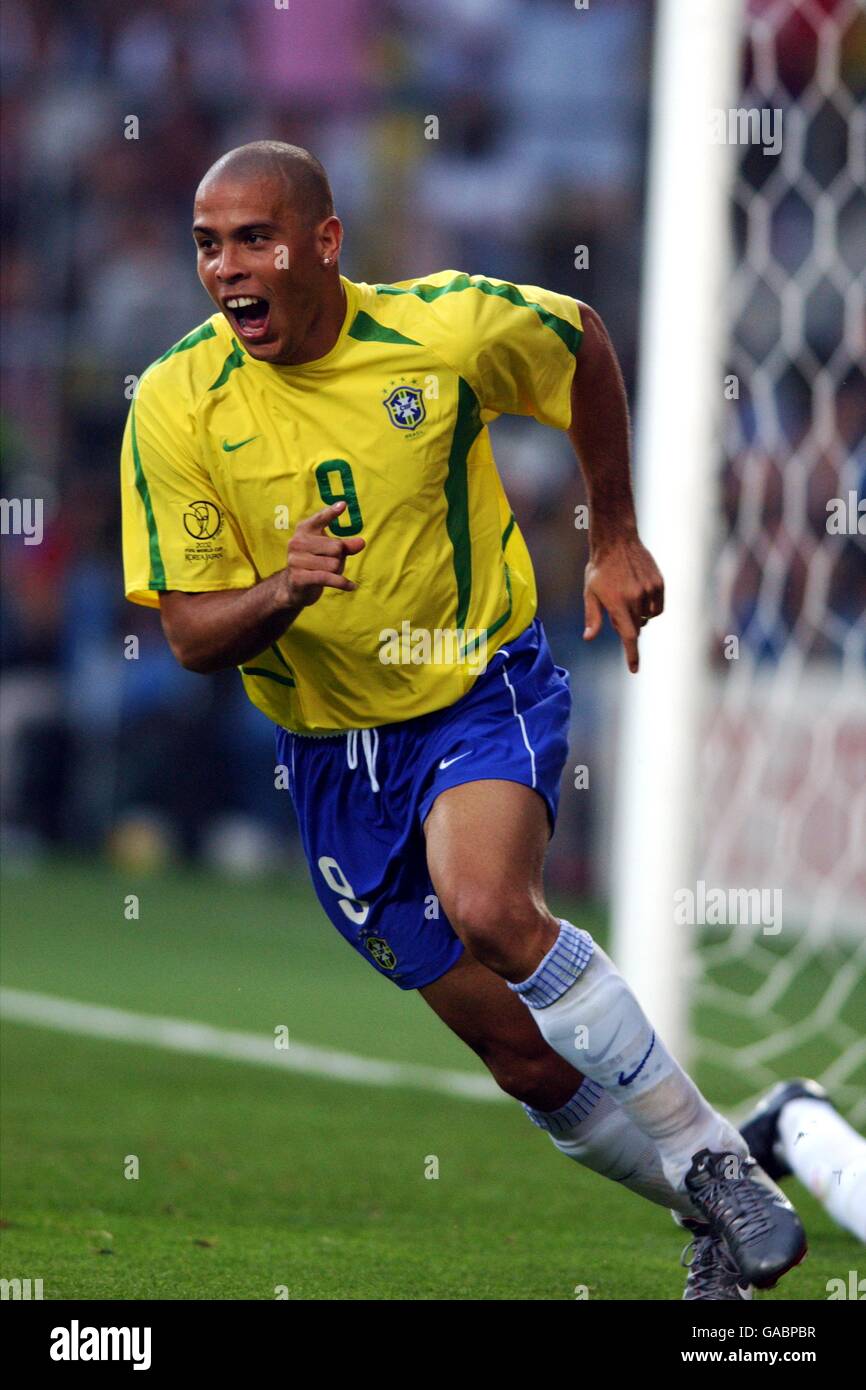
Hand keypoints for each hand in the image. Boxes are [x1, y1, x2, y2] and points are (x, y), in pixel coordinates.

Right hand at [284, 500, 365, 610]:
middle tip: (332, 563)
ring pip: (333, 564)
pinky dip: (343, 583)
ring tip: (329, 574)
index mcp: (304, 529)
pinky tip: (352, 586)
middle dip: (340, 558)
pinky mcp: (299, 578)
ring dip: (337, 571)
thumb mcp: (332, 551)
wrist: (295, 587)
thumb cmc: (316, 563)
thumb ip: (346, 545)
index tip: (343, 505)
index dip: (331, 513)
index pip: (320, 519)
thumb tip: (361, 542)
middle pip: (336, 547)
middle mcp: (297, 542)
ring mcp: (295, 560)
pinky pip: (329, 578)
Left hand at [583, 534, 663, 673]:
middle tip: (617, 609)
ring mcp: (649, 590)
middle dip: (627, 627)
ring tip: (628, 598)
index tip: (634, 669)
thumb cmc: (599, 569)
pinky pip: (658, 607)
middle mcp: (635, 598)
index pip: (628, 636)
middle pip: (636, 628)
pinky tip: (640, 596)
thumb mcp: (590, 593)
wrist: (617, 541)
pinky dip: (651, 608)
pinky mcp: (659, 583)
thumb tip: (589, 638)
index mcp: (616, 602)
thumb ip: (592, 617)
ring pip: (648, 618)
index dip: (632, 655)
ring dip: (639, 617)